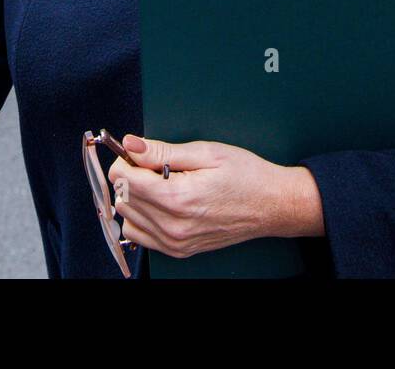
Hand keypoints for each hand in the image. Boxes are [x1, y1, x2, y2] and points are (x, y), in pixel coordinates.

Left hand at [107, 135, 323, 258]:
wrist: (271, 205)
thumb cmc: (245, 176)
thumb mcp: (206, 152)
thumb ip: (162, 151)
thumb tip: (131, 144)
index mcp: (178, 198)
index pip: (123, 180)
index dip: (126, 160)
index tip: (138, 153)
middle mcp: (173, 226)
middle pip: (122, 198)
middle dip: (130, 177)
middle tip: (154, 165)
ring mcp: (174, 242)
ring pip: (127, 218)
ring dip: (134, 198)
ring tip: (160, 184)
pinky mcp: (178, 250)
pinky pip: (139, 235)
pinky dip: (141, 217)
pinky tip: (161, 202)